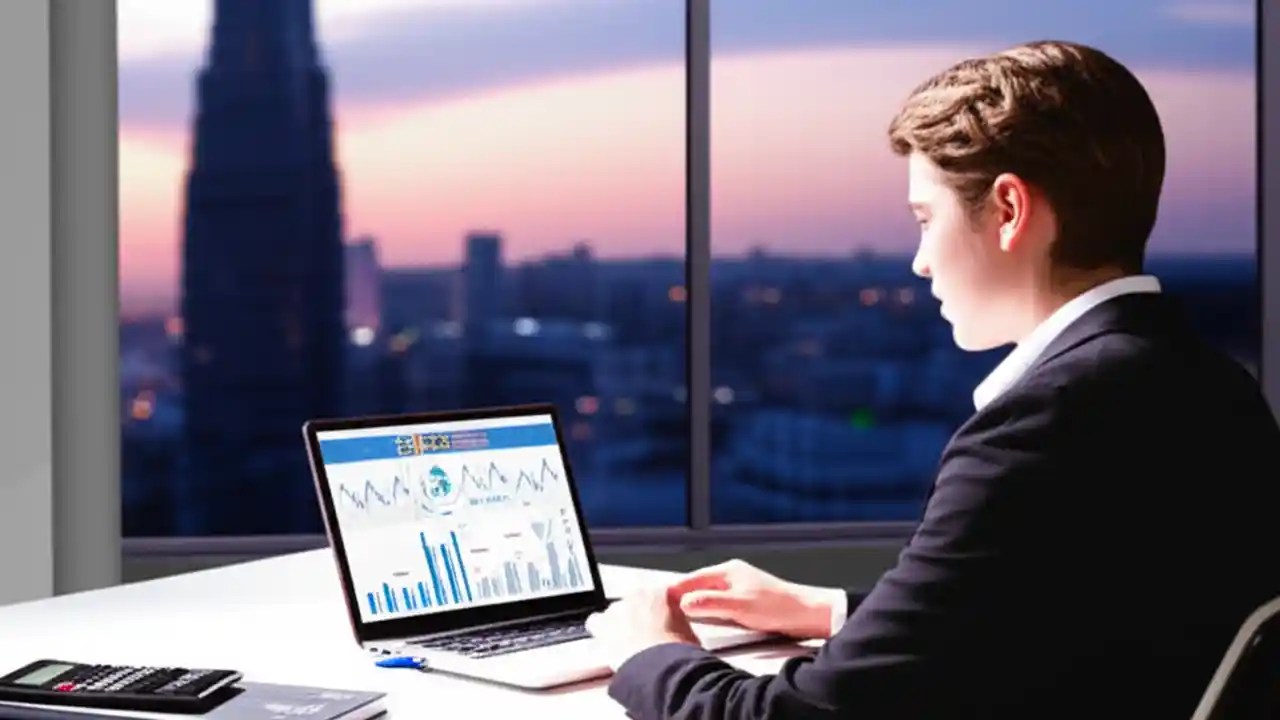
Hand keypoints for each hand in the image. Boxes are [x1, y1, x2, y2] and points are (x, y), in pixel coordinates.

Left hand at [585, 586, 699, 669]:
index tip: (664, 623)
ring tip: (627, 644)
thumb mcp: (689, 633)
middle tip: (646, 636)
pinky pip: (596, 622)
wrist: (660, 666)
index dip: (661, 611)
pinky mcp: (602, 623)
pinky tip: (609, 643)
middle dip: (639, 615)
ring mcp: (618, 608)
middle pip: (635, 602)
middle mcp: (638, 594)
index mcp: (663, 592)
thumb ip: (679, 622)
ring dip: (620, 623)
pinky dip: (601, 630)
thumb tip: (677, 629)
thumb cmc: (679, 652)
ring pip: (615, 612)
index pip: (661, 596)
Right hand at [668, 559, 839, 639]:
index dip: (676, 588)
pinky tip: (706, 618)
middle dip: (682, 593)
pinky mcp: (748, 600)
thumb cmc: (777, 607)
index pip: (693, 578)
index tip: (659, 596)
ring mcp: (740, 587)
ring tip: (679, 612)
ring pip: (710, 593)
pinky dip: (709, 608)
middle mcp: (733, 575)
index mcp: (729, 571)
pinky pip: (720, 602)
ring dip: (696, 602)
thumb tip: (684, 602)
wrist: (807, 613)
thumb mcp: (739, 606)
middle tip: (663, 604)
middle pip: (700, 584)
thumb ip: (711, 604)